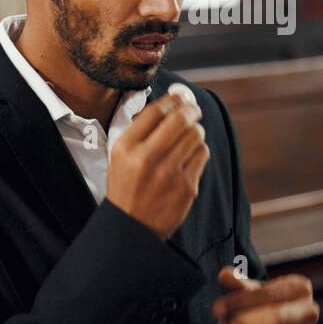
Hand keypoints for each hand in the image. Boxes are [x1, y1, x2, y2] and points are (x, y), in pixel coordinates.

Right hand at [107, 88, 208, 240]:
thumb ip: (140, 130)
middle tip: (193, 109)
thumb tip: (169, 102)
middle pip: (180, 119)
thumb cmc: (128, 186)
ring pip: (195, 135)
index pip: (155, 111)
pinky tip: (191, 154)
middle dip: (191, 109)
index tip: (179, 97)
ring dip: (196, 130)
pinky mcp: (187, 186)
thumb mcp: (120, 156)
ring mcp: (168, 173)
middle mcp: (146, 158)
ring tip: (190, 134)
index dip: (171, 99)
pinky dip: (199, 149)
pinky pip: (202, 154)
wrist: (133, 226)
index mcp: (126, 148)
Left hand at [212, 267, 318, 323]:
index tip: (217, 309)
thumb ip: (238, 283)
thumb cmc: (267, 305)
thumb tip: (224, 274)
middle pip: (274, 316)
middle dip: (243, 322)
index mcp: (300, 288)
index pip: (267, 293)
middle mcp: (309, 311)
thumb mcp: (254, 292)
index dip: (239, 301)